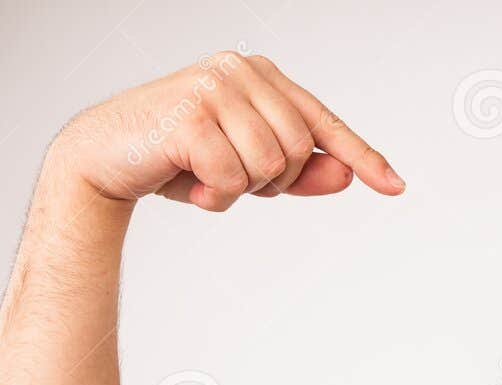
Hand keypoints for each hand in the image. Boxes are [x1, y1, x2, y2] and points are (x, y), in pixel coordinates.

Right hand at [50, 51, 403, 210]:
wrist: (107, 161)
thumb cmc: (180, 160)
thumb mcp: (248, 171)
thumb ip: (300, 173)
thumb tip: (346, 174)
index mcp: (261, 77)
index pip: (324, 122)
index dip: (362, 157)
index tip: (394, 185)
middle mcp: (241, 71)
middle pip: (300, 150)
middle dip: (272, 182)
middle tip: (230, 180)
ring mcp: (216, 86)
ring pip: (271, 164)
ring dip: (241, 189)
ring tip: (206, 178)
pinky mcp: (192, 112)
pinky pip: (234, 176)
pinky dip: (216, 195)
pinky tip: (188, 182)